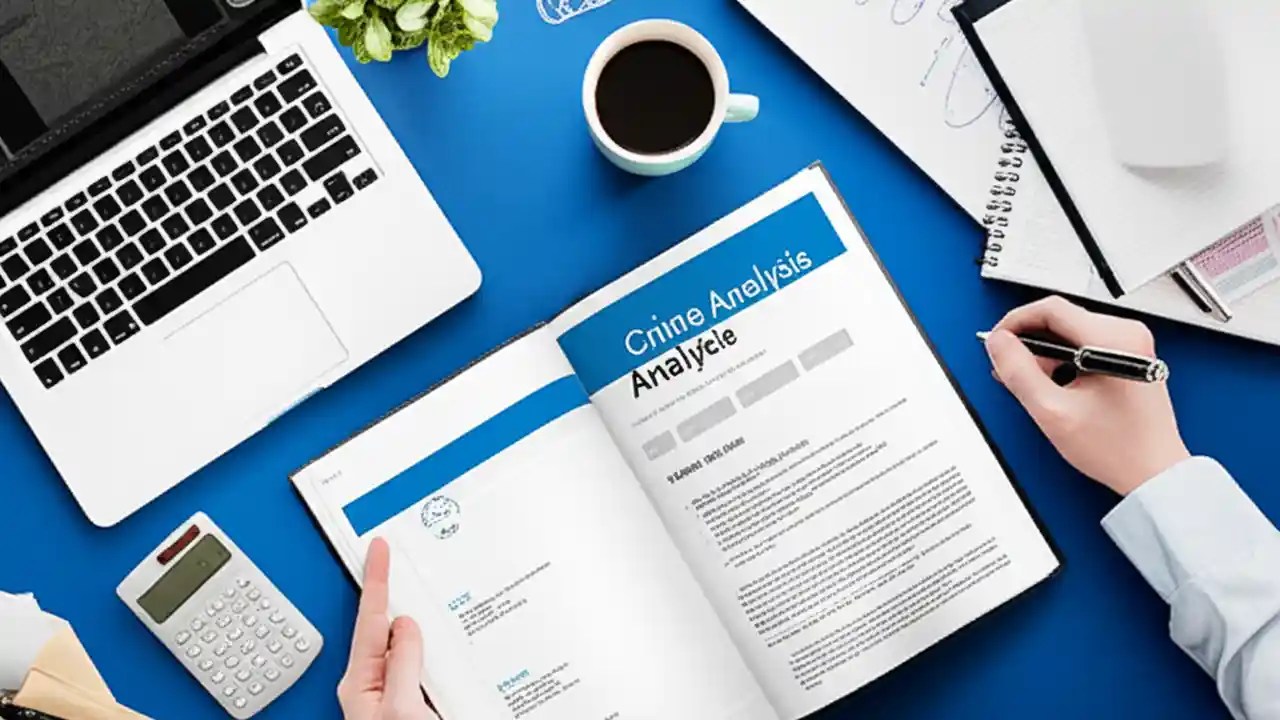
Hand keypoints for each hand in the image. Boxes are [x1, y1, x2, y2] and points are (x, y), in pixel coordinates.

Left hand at [338, 538, 439, 719]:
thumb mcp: (400, 706)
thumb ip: (402, 662)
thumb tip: (405, 625)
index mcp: (361, 682)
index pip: (369, 619)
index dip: (376, 579)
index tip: (377, 547)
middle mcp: (374, 685)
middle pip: (386, 628)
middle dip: (396, 595)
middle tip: (399, 559)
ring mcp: (394, 695)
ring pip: (408, 647)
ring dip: (422, 627)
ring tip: (430, 601)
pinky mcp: (414, 703)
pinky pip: (424, 667)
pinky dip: (436, 651)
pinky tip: (445, 644)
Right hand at [985, 296, 1189, 495]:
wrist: (1154, 470)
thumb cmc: (1118, 448)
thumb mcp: (1053, 411)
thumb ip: (1019, 372)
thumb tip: (999, 343)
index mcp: (1113, 340)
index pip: (1050, 308)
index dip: (1014, 322)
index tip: (998, 341)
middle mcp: (1128, 334)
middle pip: (1060, 318)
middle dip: (1028, 341)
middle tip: (1009, 366)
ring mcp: (1132, 343)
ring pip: (1070, 331)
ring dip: (1044, 353)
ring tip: (1033, 383)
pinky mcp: (1129, 355)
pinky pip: (1084, 343)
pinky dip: (1062, 359)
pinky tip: (1053, 384)